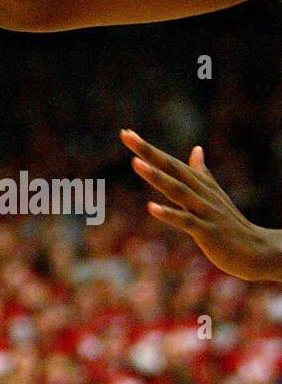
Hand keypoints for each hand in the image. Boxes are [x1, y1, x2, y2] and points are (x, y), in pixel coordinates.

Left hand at [121, 129, 281, 281]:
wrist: (258, 250)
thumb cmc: (232, 223)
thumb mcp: (215, 193)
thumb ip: (202, 173)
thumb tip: (196, 150)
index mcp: (199, 184)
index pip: (169, 162)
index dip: (148, 148)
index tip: (125, 133)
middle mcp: (200, 193)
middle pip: (171, 168)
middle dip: (148, 152)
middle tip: (126, 135)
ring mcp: (204, 211)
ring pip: (177, 190)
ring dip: (156, 177)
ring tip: (135, 163)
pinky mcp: (207, 231)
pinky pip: (186, 221)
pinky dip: (169, 214)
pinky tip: (151, 208)